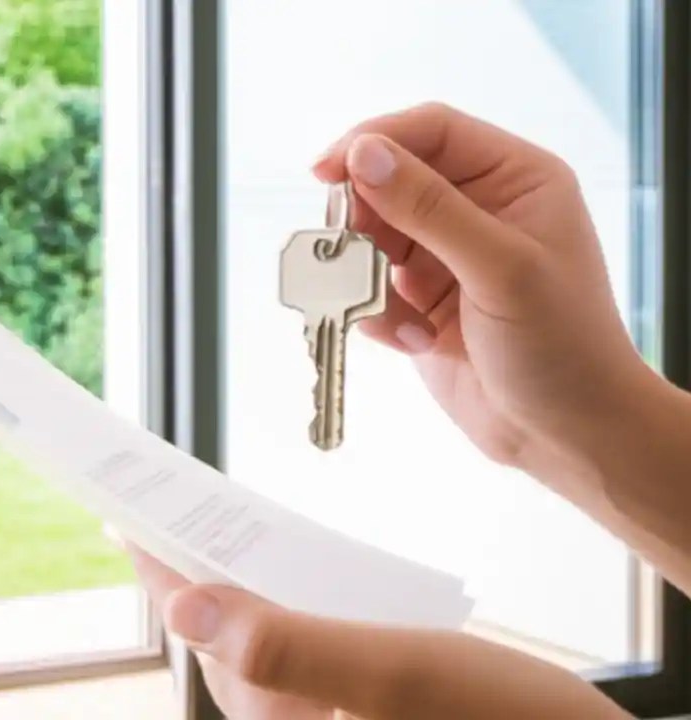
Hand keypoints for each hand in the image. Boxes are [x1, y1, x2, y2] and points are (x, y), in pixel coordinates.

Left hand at [130, 550, 629, 719]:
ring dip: (234, 592)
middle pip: (219, 641)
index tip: (123, 519)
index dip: (160, 572)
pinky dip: (282, 612)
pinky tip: (290, 582)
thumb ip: (284, 645)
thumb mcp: (390, 673)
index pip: (200, 634)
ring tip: (216, 538)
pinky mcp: (355, 714)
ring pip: (255, 648)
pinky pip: (296, 655)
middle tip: (164, 517)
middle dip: (189, 576)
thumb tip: (189, 606)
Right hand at [312, 103, 657, 496]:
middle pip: (390, 181)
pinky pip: (371, 288)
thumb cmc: (563, 347)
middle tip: (350, 256)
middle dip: (364, 221)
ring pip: (372, 238)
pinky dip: (378, 314)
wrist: (566, 436)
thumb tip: (364, 155)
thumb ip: (429, 208)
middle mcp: (480, 209)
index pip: (432, 131)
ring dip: (370, 277)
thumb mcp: (500, 270)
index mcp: (515, 179)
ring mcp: (447, 256)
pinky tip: (415, 340)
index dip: (374, 141)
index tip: (326, 172)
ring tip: (399, 316)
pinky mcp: (422, 302)